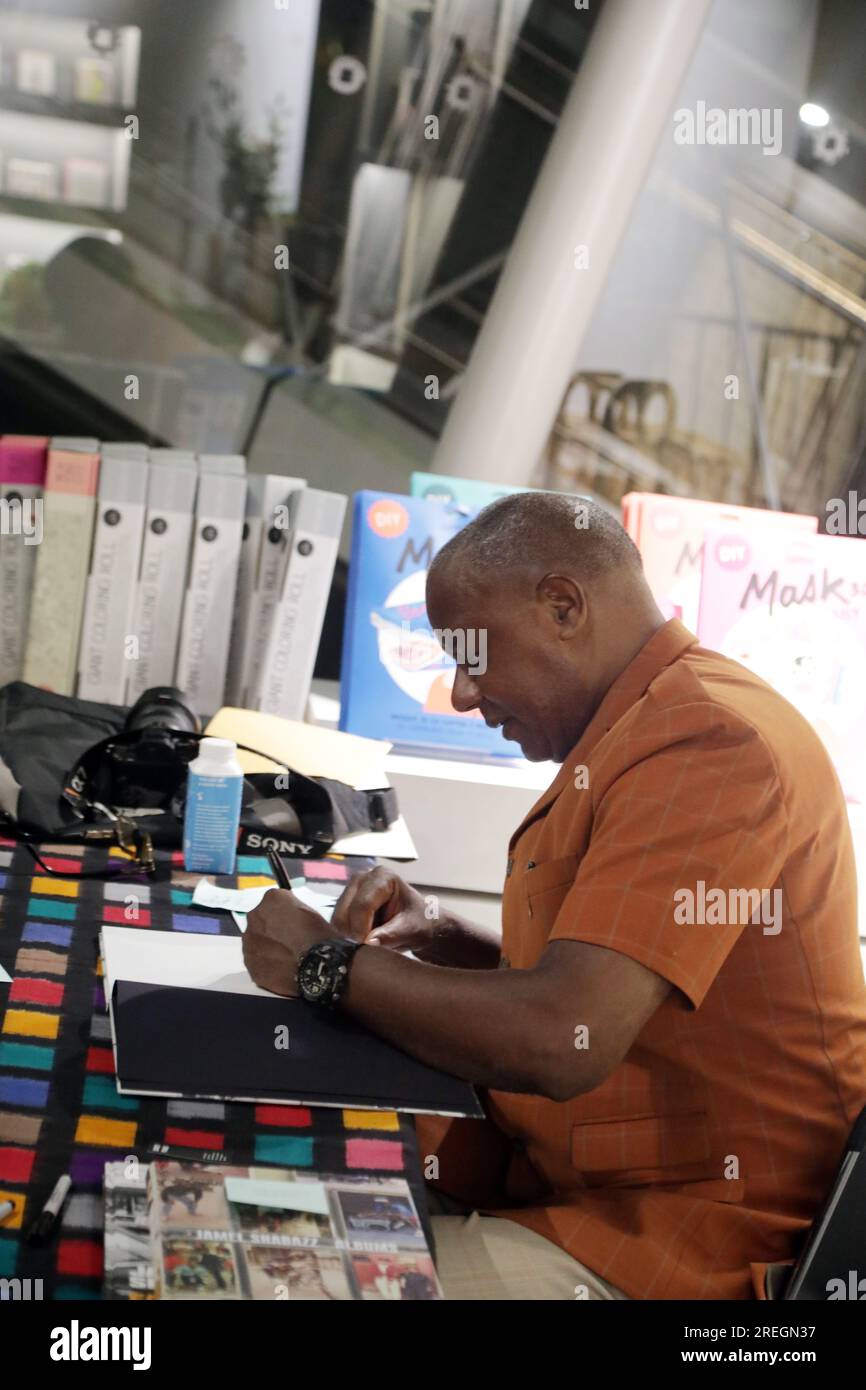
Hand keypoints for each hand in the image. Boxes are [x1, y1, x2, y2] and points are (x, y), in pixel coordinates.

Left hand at [242, 889, 334, 995]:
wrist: (314, 968)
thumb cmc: (318, 939)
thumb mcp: (313, 913)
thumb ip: (296, 909)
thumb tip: (295, 916)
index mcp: (273, 898)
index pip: (275, 901)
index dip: (285, 914)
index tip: (293, 923)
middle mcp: (256, 915)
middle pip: (262, 919)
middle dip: (272, 928)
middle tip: (289, 940)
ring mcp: (249, 938)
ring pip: (256, 939)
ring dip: (267, 945)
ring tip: (285, 957)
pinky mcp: (248, 960)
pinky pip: (255, 958)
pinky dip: (264, 962)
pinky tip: (279, 967)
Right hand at [331, 867, 445, 955]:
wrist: (418, 924)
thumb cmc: (419, 923)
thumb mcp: (411, 930)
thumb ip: (391, 935)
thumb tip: (368, 943)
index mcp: (382, 877)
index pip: (363, 904)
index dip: (361, 929)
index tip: (366, 947)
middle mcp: (362, 878)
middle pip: (345, 911)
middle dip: (353, 934)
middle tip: (367, 950)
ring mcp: (351, 890)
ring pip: (338, 919)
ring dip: (349, 936)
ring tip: (368, 945)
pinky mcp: (344, 904)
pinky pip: (337, 924)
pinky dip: (346, 936)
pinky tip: (361, 942)